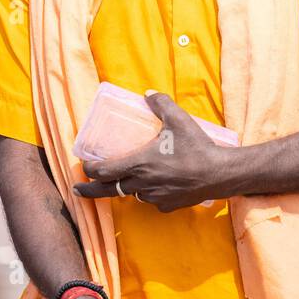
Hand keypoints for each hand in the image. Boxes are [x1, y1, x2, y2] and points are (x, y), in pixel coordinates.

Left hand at [73, 92, 231, 211]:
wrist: (220, 173)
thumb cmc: (197, 147)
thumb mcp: (178, 119)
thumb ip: (161, 103)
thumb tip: (148, 93)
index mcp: (139, 163)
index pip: (103, 171)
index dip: (90, 170)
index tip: (84, 167)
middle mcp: (142, 183)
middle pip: (109, 190)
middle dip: (91, 190)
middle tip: (78, 190)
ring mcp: (155, 197)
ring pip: (132, 194)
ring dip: (125, 188)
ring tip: (124, 180)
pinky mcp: (168, 205)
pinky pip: (151, 200)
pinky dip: (148, 193)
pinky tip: (156, 184)